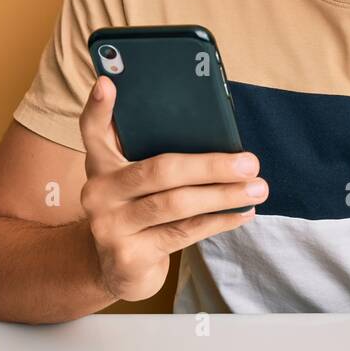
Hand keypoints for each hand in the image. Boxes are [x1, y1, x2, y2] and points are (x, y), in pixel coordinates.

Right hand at [78, 74, 267, 301]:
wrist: (117, 268)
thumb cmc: (138, 210)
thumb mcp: (133, 179)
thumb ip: (151, 150)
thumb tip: (203, 123)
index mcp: (100, 163)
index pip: (93, 129)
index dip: (99, 107)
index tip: (108, 83)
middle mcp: (98, 192)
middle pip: (159, 170)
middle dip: (210, 165)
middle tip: (250, 162)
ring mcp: (110, 226)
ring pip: (175, 205)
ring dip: (223, 195)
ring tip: (256, 188)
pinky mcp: (129, 256)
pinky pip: (183, 232)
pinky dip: (218, 221)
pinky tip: (243, 212)